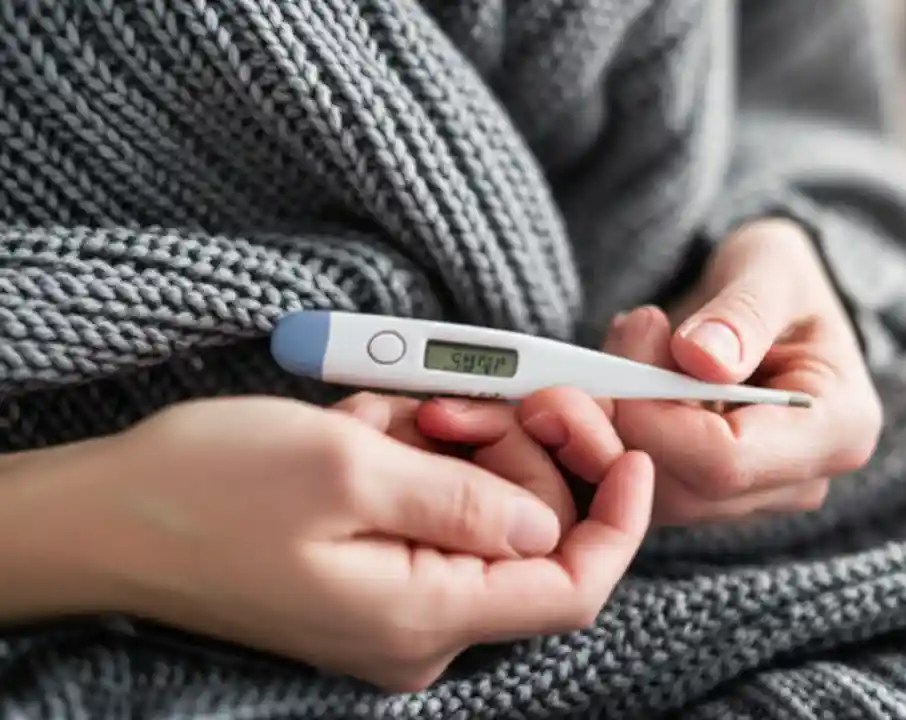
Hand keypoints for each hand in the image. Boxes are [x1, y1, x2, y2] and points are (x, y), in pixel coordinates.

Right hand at [0, 394, 651, 691]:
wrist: (107, 514)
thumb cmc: (209, 489)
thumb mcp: (348, 469)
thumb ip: (465, 501)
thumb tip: (550, 525)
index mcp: (425, 616)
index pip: (573, 585)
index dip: (620, 516)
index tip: (629, 443)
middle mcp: (421, 626)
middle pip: (533, 531)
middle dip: (514, 447)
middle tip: (453, 398)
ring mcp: (396, 600)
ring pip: (484, 507)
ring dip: (454, 439)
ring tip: (383, 412)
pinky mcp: (373, 569)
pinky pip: (433, 503)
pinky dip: (415, 451)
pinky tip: (364, 429)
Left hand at [604, 217, 880, 524]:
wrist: (773, 304)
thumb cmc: (781, 278)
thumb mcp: (772, 268)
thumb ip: (743, 313)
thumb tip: (703, 358)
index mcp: (840, 430)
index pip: (728, 462)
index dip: (658, 417)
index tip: (631, 345)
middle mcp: (804, 482)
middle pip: (686, 488)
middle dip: (633, 414)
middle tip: (629, 329)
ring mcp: (758, 499)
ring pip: (655, 494)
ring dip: (621, 420)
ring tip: (636, 340)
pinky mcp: (714, 499)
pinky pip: (645, 486)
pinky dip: (622, 431)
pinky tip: (632, 375)